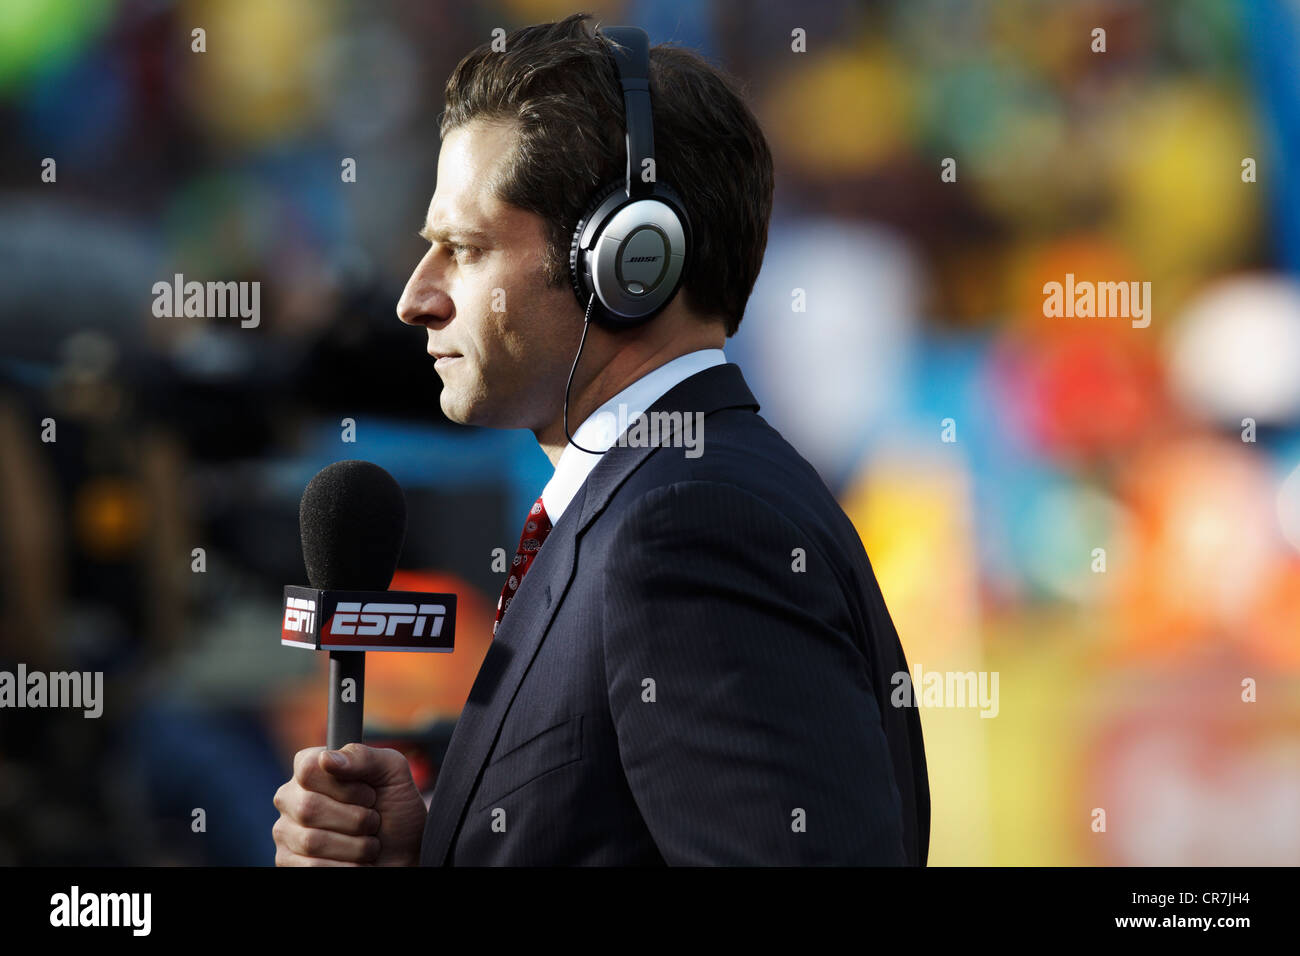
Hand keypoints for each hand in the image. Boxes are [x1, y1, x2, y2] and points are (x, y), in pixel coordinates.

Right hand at [273, 743, 426, 865]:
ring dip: (355, 847)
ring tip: (368, 844)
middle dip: (356, 820)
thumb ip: (363, 757)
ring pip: (311, 841)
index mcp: (311, 768)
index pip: (309, 769)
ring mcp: (286, 831)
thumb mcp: (392, 773)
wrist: (403, 852)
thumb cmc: (396, 810)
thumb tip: (326, 758)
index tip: (370, 795)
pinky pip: (311, 867)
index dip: (348, 787)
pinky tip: (357, 862)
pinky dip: (346, 867)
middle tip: (373, 821)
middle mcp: (291, 797)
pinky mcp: (287, 861)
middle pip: (309, 807)